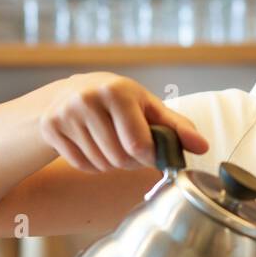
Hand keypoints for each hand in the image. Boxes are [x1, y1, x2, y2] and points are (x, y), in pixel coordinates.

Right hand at [39, 72, 207, 172]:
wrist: (70, 93)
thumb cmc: (119, 103)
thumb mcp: (149, 108)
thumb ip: (178, 128)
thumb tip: (203, 147)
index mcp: (119, 91)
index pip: (138, 145)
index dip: (148, 157)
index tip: (150, 152)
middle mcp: (89, 99)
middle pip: (120, 158)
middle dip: (130, 162)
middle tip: (129, 149)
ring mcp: (66, 113)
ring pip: (101, 164)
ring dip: (111, 164)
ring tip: (110, 144)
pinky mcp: (52, 127)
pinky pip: (81, 164)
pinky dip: (92, 165)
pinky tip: (92, 146)